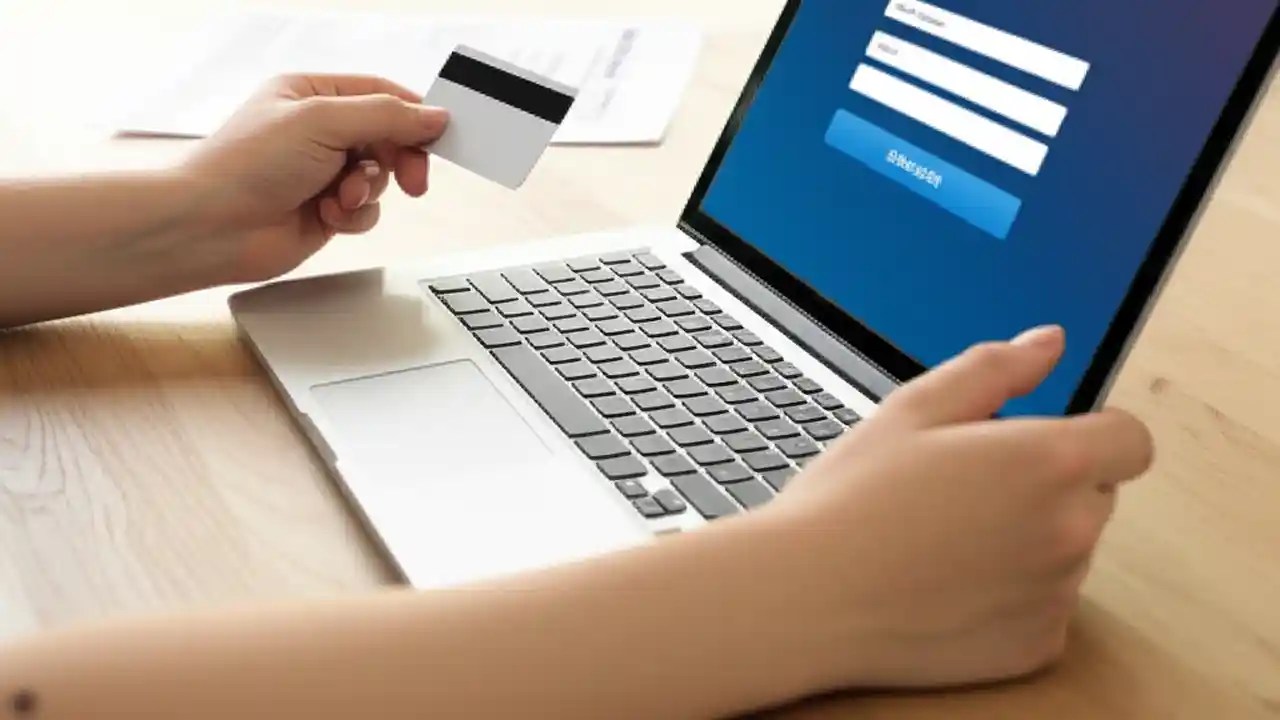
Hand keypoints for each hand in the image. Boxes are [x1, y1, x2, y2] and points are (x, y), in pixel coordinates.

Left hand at [179, 74, 448, 283]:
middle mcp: (318, 130)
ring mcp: (322, 172)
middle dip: (398, 160)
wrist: (211, 228)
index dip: (413, 115)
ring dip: (367, 191)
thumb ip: (386, 117)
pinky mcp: (326, 209)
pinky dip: (354, 215)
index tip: (438, 136)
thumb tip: (433, 116)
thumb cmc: (246, 165)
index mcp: (311, 93)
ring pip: (380, 178)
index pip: (380, 94)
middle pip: (387, 138)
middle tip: (413, 180)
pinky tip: (327, 215)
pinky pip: (366, 210)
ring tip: (339, 198)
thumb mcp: (323, 121)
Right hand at [763, 326, 1153, 690]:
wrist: (806, 598)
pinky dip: (1011, 598)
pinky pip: (1044, 609)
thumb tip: (1049, 344)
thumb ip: (996, 369)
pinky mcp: (1036, 647)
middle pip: (1095, 495)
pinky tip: (948, 586)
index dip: (1092, 434)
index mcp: (1049, 460)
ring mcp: (1057, 595)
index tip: (1040, 443)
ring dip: (1028, 542)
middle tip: (964, 491)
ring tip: (944, 541)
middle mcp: (1070, 529)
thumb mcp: (913, 410)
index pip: (1130, 441)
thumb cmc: (851, 501)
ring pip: (1067, 552)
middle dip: (1047, 487)